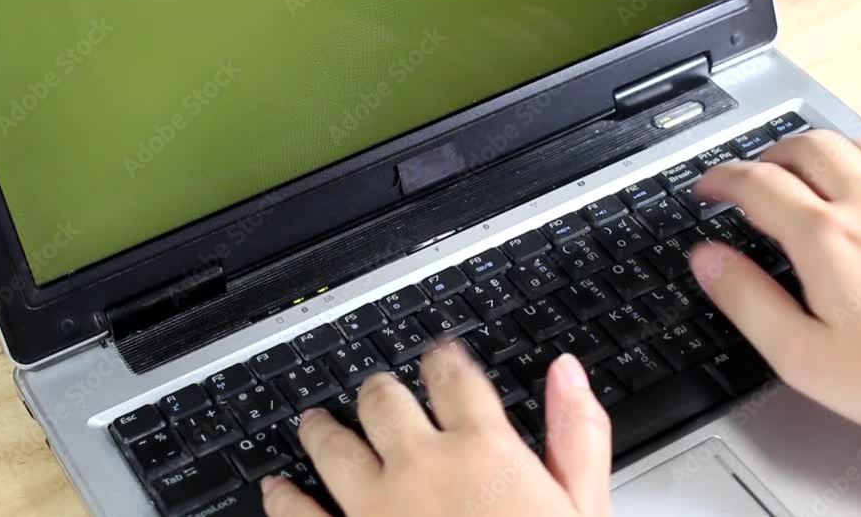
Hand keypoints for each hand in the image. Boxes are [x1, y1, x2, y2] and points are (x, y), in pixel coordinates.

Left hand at [260, 345, 611, 516]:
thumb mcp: (583, 508)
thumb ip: (576, 435)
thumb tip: (567, 373)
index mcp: (482, 450)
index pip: (453, 377)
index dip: (444, 359)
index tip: (438, 358)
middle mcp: (422, 468)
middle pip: (384, 403)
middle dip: (380, 390)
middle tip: (377, 389)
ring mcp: (375, 510)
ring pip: (333, 447)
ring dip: (323, 429)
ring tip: (316, 421)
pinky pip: (299, 516)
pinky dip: (283, 499)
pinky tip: (276, 489)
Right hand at [691, 131, 860, 443]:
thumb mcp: (801, 355)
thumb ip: (746, 300)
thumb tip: (707, 259)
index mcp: (825, 237)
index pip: (757, 184)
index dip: (722, 179)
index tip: (707, 188)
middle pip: (809, 147)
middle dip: (770, 156)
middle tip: (753, 177)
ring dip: (827, 149)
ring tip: (811, 170)